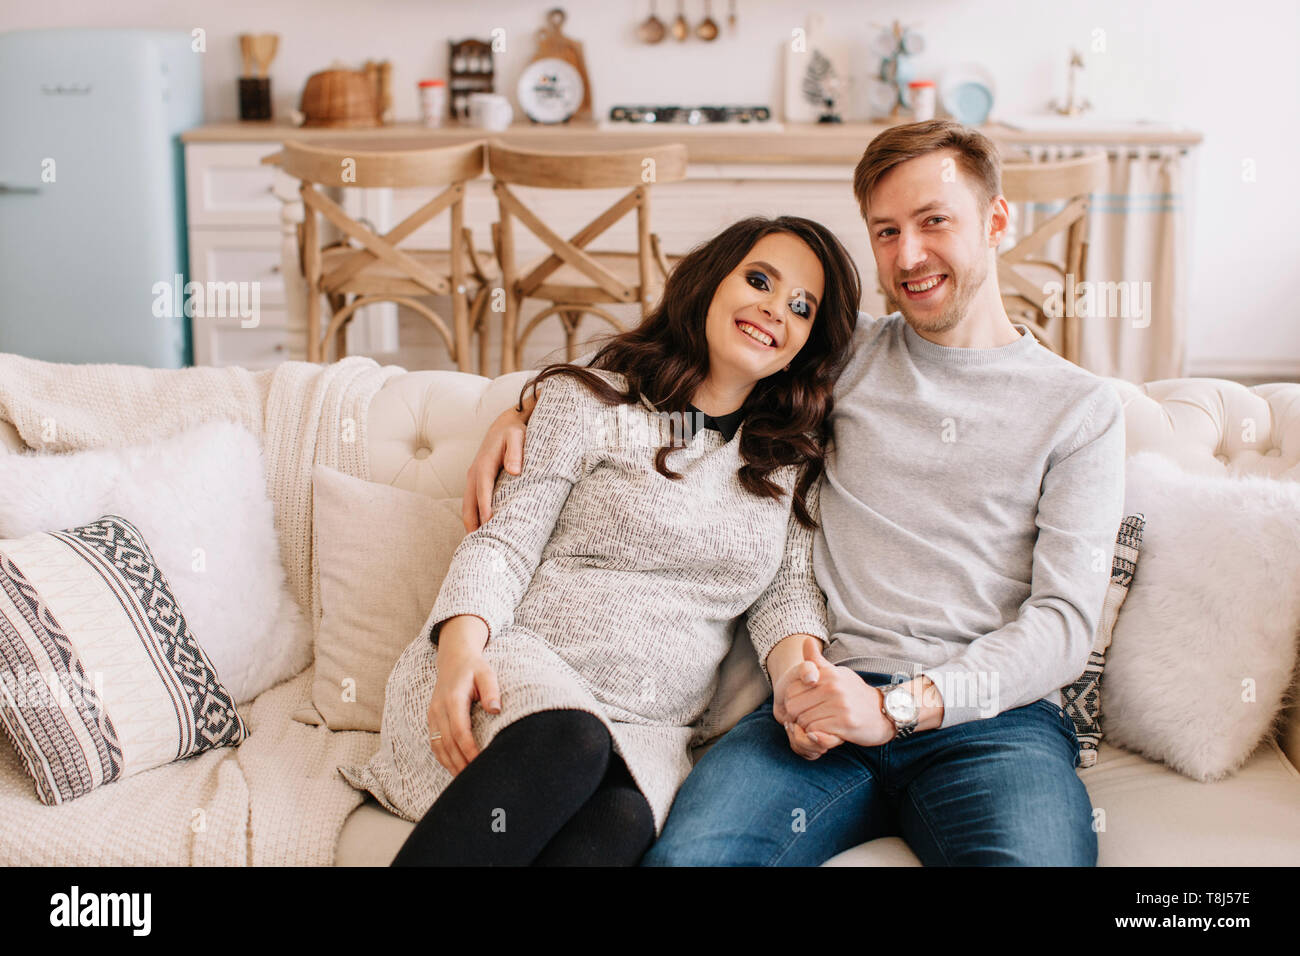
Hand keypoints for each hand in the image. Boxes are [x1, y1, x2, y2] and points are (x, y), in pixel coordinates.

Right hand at [426, 634, 500, 775]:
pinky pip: (435, 743)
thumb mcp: (486, 673)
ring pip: (439, 746)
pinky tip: (455, 769)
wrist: (454, 658)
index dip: (469, 750)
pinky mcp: (432, 719)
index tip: (480, 763)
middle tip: (475, 780)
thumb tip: (495, 710)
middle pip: (448, 743)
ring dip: (451, 765)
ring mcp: (433, 715)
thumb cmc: (474, 667)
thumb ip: (491, 690)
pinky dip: (443, 758)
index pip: (460, 731)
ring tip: (466, 781)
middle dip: (461, 763)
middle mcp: (439, 709)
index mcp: (453, 699)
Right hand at [461, 390, 537, 532]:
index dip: (485, 508)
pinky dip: (473, 516)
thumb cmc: (514, 431)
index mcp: (485, 464)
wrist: (505, 424)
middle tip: (477, 544)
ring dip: (470, 523)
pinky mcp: (476, 480)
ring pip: (468, 505)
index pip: (483, 491)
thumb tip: (513, 470)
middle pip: (469, 503)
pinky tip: (479, 529)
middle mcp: (475, 472)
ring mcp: (473, 477)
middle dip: (472, 523)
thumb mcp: (518, 437)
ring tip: (475, 544)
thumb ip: (516, 453)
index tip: (488, 525)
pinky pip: (471, 501)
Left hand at [785, 639, 895, 746]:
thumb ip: (818, 660)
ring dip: (806, 727)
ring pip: (804, 721)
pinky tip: (824, 732)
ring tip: (817, 724)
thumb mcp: (837, 673)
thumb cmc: (855, 694)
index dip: (791, 701)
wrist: (883, 714)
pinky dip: (816, 735)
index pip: (791, 690)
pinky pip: (816, 733)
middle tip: (806, 718)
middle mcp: (833, 688)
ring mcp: (840, 706)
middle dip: (796, 716)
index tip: (800, 706)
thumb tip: (806, 640)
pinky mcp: (845, 724)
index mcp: (829, 675)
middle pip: (794, 707)